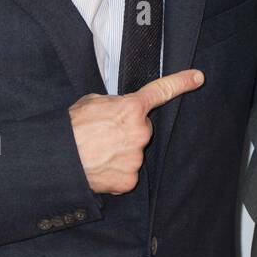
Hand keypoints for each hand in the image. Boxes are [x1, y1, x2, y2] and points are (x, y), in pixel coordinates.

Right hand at [69, 69, 204, 193]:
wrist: (59, 158)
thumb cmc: (71, 127)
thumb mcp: (92, 102)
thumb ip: (114, 104)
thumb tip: (119, 111)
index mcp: (131, 108)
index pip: (161, 91)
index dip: (181, 82)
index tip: (198, 77)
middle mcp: (140, 132)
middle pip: (142, 128)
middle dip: (127, 130)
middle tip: (103, 134)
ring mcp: (137, 157)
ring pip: (134, 152)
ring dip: (120, 151)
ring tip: (97, 150)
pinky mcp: (130, 179)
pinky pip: (127, 173)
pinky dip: (115, 171)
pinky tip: (100, 167)